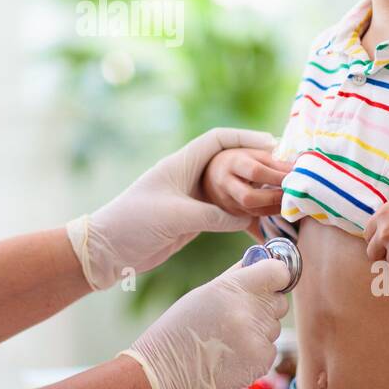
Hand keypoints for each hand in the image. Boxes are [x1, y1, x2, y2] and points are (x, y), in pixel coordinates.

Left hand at [67, 127, 279, 290]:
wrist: (107, 251)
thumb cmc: (134, 223)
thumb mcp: (177, 216)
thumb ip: (214, 215)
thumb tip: (247, 217)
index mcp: (180, 165)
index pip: (217, 141)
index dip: (244, 137)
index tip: (270, 142)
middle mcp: (186, 178)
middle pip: (227, 164)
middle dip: (254, 165)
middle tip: (281, 171)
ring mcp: (189, 200)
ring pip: (227, 190)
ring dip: (249, 192)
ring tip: (277, 196)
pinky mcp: (189, 220)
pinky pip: (220, 214)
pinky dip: (239, 216)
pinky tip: (258, 222)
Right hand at [120, 257, 290, 388]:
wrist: (165, 374)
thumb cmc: (179, 329)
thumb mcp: (203, 293)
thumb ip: (236, 276)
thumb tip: (261, 260)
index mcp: (233, 289)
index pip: (279, 272)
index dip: (276, 274)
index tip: (269, 279)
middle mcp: (248, 312)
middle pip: (279, 300)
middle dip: (265, 304)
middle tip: (238, 314)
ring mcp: (256, 339)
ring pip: (274, 325)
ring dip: (259, 328)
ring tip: (227, 337)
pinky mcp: (261, 362)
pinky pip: (270, 348)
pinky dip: (256, 350)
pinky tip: (231, 354)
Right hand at [201, 147, 294, 218]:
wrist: (210, 173)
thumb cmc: (239, 160)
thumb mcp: (254, 154)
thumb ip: (275, 161)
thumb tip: (298, 169)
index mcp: (233, 163)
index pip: (256, 172)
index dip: (277, 176)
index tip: (296, 177)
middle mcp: (226, 184)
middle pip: (249, 197)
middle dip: (274, 198)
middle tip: (292, 194)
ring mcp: (227, 202)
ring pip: (251, 212)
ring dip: (274, 209)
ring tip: (291, 202)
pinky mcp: (231, 214)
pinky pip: (252, 218)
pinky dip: (270, 215)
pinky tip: (282, 210)